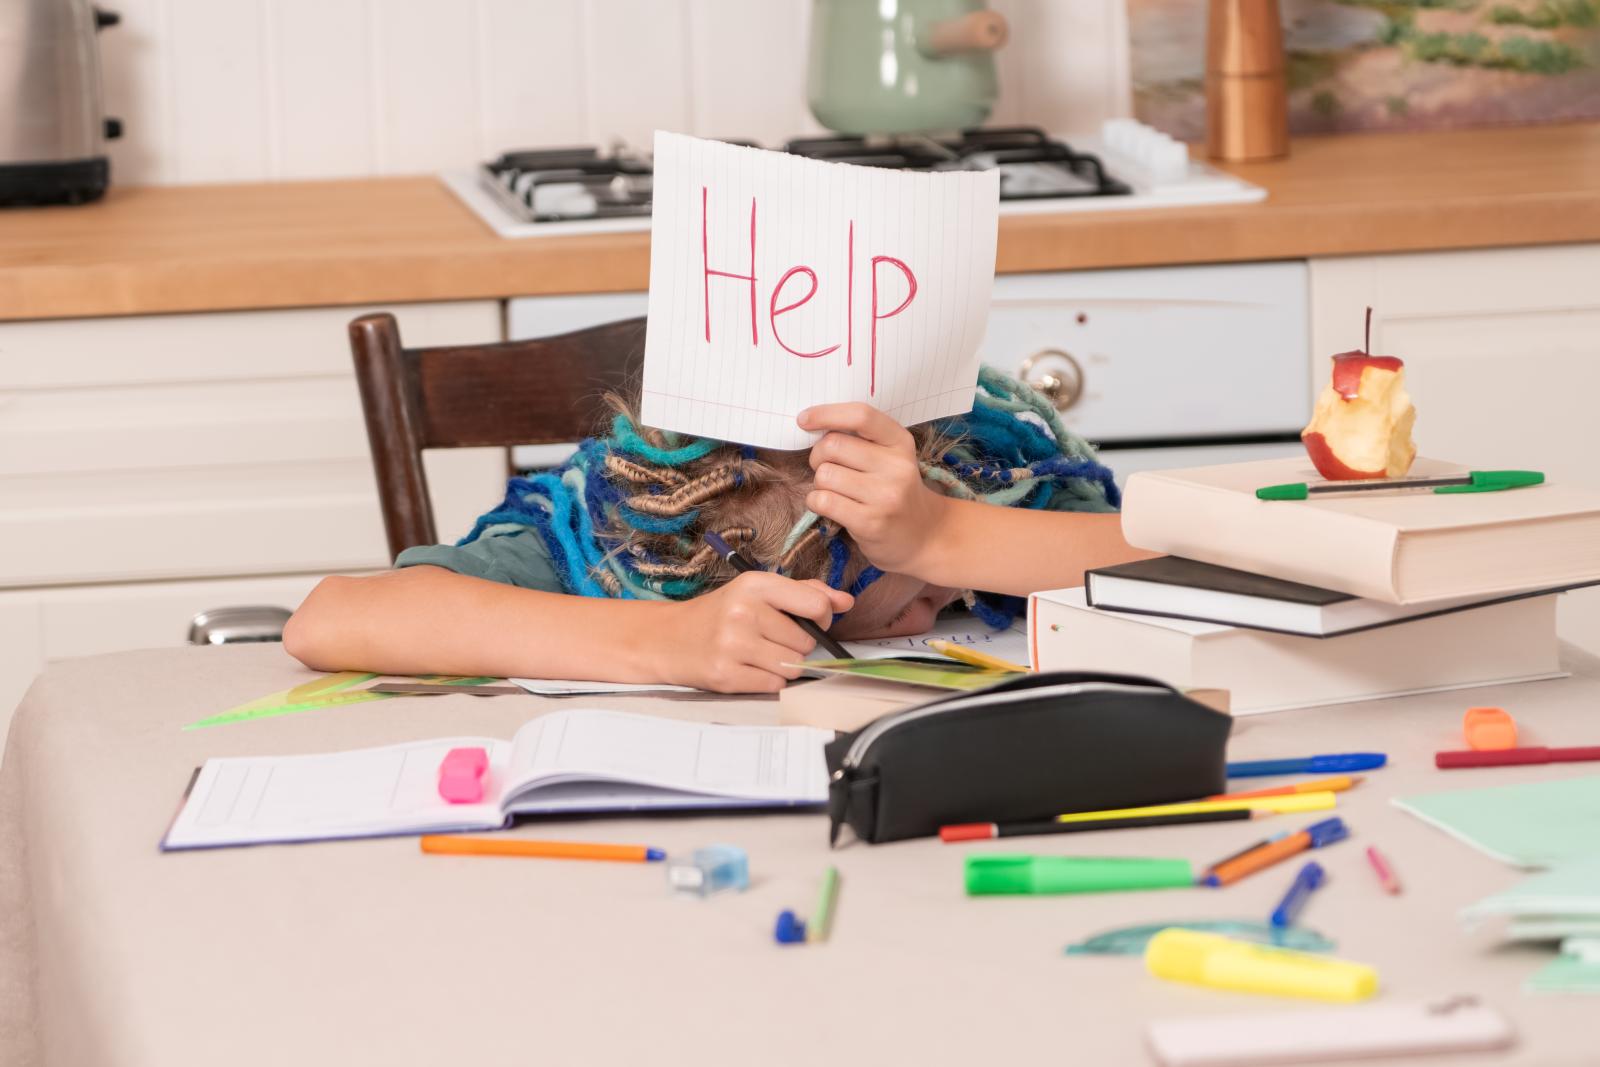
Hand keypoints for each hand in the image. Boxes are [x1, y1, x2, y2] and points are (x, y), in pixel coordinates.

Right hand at [661, 571, 852, 692]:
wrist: (668, 639)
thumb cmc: (718, 614)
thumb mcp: (756, 592)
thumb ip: (805, 593)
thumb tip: (846, 601)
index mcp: (754, 585)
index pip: (815, 604)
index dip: (822, 618)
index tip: (811, 621)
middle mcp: (743, 612)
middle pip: (806, 642)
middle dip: (795, 645)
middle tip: (769, 639)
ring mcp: (733, 645)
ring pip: (793, 665)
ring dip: (783, 665)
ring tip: (758, 654)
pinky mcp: (726, 675)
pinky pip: (774, 684)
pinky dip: (767, 680)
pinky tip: (748, 668)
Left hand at [798, 402, 949, 575]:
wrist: (923, 535)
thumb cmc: (896, 490)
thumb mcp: (891, 457)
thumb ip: (861, 439)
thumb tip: (812, 424)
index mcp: (900, 442)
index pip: (861, 416)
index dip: (827, 414)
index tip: (804, 419)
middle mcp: (896, 467)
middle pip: (833, 445)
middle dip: (818, 456)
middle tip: (826, 467)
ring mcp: (884, 496)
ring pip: (824, 474)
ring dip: (819, 483)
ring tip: (835, 491)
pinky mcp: (869, 522)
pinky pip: (823, 501)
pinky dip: (816, 501)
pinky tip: (829, 505)